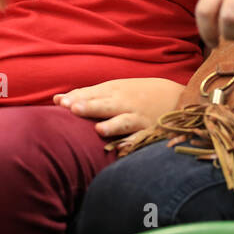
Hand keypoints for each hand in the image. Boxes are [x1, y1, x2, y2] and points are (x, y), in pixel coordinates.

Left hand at [54, 78, 184, 137]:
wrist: (176, 97)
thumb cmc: (137, 94)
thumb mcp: (115, 90)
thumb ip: (88, 95)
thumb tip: (57, 100)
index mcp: (113, 89)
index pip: (90, 93)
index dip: (75, 97)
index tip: (58, 102)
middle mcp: (122, 101)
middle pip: (102, 102)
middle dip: (87, 105)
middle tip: (70, 107)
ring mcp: (135, 115)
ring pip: (119, 118)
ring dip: (108, 121)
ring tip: (95, 126)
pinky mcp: (147, 129)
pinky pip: (136, 133)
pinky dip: (127, 138)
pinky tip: (118, 143)